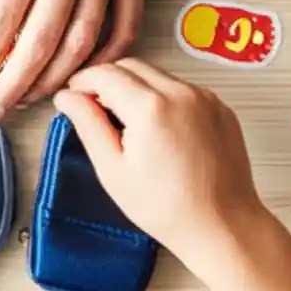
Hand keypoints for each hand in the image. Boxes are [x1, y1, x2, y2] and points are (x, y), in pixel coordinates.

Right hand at [52, 59, 267, 263]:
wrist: (223, 225)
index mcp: (150, 107)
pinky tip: (158, 129)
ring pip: (157, 75)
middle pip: (131, 66)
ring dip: (135, 87)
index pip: (105, 74)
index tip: (72, 96)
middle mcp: (181, 93)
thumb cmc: (166, 207)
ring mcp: (205, 98)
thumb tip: (67, 97)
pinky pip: (182, 89)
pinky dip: (162, 97)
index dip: (82, 82)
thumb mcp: (113, 169)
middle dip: (107, 80)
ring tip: (127, 122)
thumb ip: (88, 125)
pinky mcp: (220, 107)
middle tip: (94, 107)